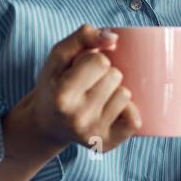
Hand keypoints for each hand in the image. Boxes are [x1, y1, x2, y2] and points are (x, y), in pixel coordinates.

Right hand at [1, 25, 142, 168]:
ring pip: (125, 95)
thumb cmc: (55, 84)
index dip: (93, 60)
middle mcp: (76, 118)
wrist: (46, 124)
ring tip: (96, 98)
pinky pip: (134, 121)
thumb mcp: (59, 56)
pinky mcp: (105, 144)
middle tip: (88, 84)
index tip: (80, 69)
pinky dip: (127, 112)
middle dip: (105, 74)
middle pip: (115, 76)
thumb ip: (83, 36)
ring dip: (115, 91)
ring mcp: (93, 134)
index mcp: (61, 95)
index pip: (99, 61)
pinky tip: (110, 112)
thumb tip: (114, 38)